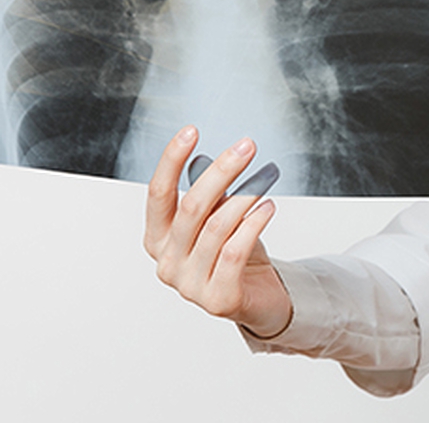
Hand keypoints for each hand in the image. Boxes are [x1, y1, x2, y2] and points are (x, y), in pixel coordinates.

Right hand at [143, 126, 292, 336]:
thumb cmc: (235, 255)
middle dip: (222, 171)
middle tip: (247, 146)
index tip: (191, 131)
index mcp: (158, 240)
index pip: (158, 194)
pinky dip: (254, 225)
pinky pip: (235, 252)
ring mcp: (190, 285)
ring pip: (218, 228)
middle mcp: (167, 263)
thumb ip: (209, 197)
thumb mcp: (217, 220)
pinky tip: (268, 207)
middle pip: (192, 207)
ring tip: (268, 176)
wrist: (259, 300)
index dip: (170, 161)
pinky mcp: (218, 299)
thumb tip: (207, 160)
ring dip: (247, 196)